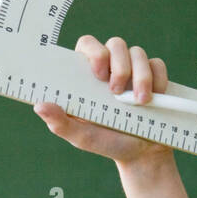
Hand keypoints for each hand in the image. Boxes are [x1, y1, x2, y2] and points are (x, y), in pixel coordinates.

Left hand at [34, 35, 172, 165]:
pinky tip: (154, 100)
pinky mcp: (154, 76)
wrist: (141, 154)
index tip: (99, 73)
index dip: (94, 51)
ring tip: (140, 102)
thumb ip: (60, 123)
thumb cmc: (107, 142)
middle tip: (117, 93)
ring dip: (141, 76)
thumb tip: (38, 106)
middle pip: (116, 43)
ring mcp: (134, 70)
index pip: (87, 45)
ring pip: (138, 53)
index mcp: (89, 76)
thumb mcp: (82, 137)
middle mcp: (111, 68)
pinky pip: (157, 65)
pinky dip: (157, 80)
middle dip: (120, 66)